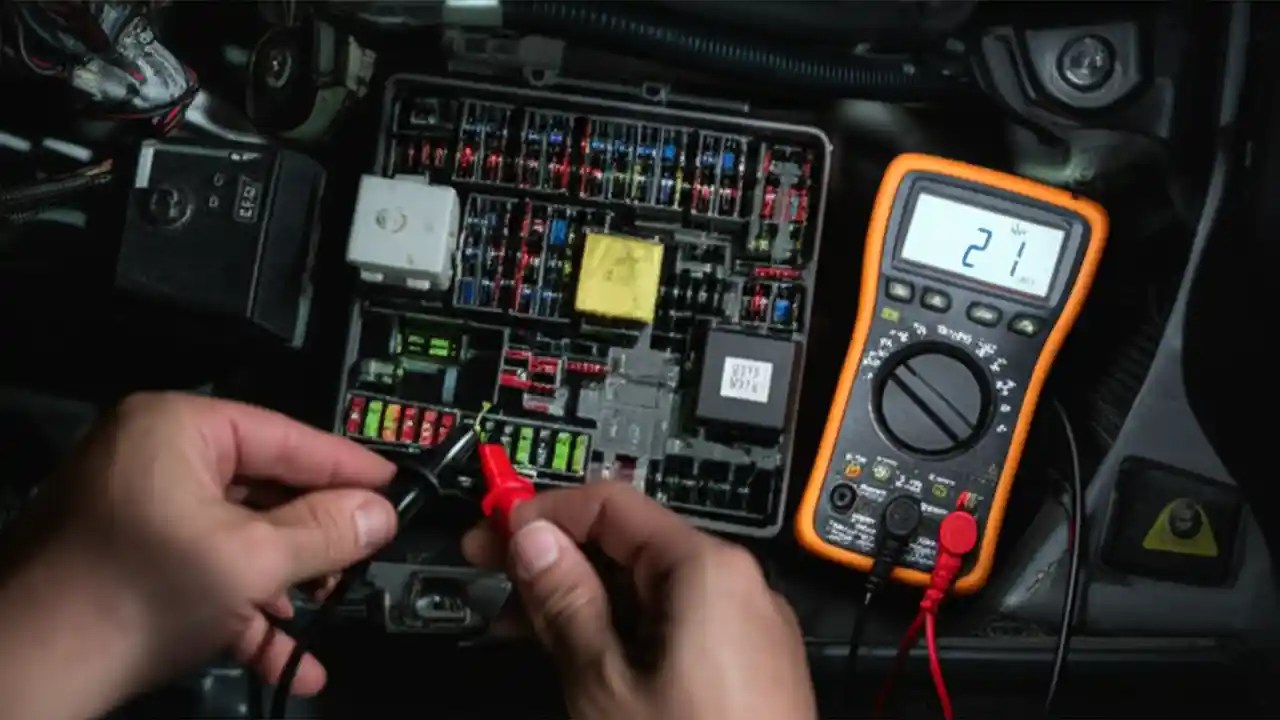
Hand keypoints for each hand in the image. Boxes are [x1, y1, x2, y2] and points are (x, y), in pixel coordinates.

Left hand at [0, 393, 397, 718]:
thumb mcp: (251, 561)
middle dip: (315, 538)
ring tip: (324, 614)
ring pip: (238, 537)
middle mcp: (153, 458)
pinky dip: (243, 608)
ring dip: (284, 582)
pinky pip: (205, 570)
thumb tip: (381, 514)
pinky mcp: (129, 562)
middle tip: (364, 558)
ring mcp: (137, 512)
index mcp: (176, 429)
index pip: (285, 435)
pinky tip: (288, 660)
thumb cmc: (135, 597)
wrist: (26, 679)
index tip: (395, 485)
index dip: (346, 465)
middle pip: (264, 488)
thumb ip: (326, 532)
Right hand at [463, 482, 815, 719]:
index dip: (544, 513)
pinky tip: (577, 650)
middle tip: (497, 576)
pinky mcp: (747, 669)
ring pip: (651, 590)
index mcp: (709, 571)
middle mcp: (740, 588)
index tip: (494, 530)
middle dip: (560, 557)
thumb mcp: (604, 683)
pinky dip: (624, 630)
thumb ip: (565, 602)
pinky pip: (676, 625)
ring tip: (521, 621)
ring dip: (585, 598)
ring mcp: (749, 629)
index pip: (612, 505)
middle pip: (633, 544)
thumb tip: (535, 544)